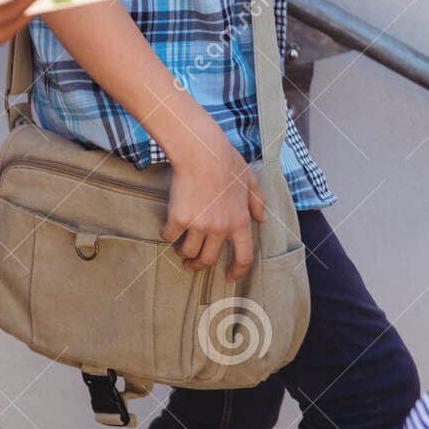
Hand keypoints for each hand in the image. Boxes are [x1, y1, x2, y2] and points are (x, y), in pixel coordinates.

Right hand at [163, 134, 267, 280]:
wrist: (202, 151)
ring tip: (179, 248)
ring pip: (188, 252)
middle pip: (208, 260)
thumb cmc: (226, 161)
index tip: (229, 277)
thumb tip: (261, 220)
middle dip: (198, 266)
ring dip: (183, 253)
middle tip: (192, 265)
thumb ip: (257, 202)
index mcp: (240, 222)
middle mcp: (220, 228)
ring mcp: (199, 225)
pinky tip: (167, 230)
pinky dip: (167, 236)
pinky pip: (169, 236)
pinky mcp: (179, 219)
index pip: (244, 257)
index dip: (237, 271)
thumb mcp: (250, 180)